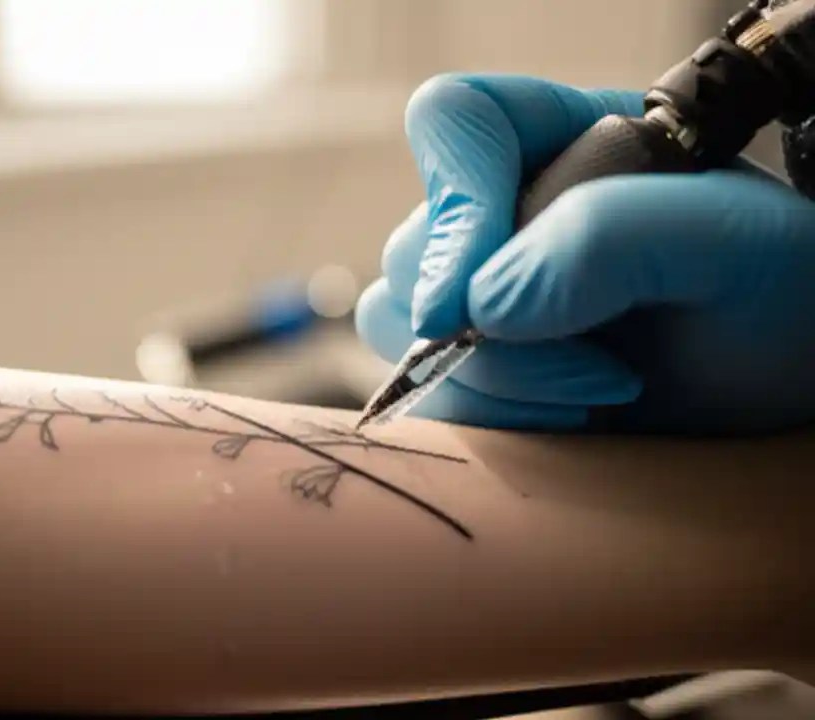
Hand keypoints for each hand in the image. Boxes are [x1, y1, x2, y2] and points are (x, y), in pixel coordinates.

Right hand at [355, 74, 814, 433]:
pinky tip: (573, 424)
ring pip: (401, 324)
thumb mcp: (733, 245)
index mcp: (567, 142)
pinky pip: (427, 389)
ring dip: (489, 381)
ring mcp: (486, 289)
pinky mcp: (482, 362)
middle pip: (416, 248)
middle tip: (596, 374)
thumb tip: (481, 304)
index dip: (455, 200)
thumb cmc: (787, 297)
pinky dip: (490, 418)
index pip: (457, 123)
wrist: (793, 389)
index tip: (474, 298)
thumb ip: (613, 238)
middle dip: (489, 330)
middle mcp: (510, 209)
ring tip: (596, 397)